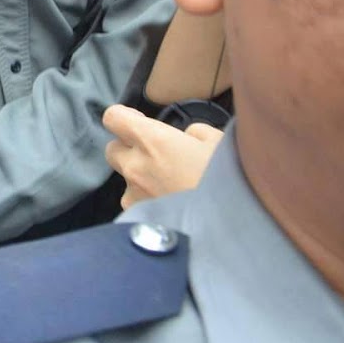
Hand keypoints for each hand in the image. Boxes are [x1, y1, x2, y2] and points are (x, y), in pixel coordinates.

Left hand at [103, 104, 222, 207]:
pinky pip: (135, 201)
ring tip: (168, 184)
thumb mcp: (217, 142)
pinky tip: (169, 204)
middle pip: (112, 149)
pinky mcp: (137, 217)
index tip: (140, 120)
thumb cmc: (228, 181)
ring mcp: (134, 194)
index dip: (124, 116)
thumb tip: (185, 137)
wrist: (231, 226)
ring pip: (124, 178)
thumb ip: (193, 133)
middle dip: (128, 148)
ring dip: (139, 176)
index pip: (113, 117)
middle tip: (155, 154)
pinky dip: (146, 200)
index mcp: (152, 140)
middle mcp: (135, 166)